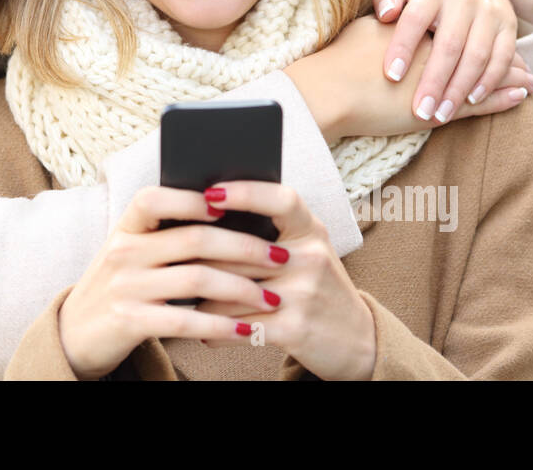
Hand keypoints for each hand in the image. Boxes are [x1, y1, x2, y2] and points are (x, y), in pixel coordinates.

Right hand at [57, 186, 285, 379]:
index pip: (154, 198)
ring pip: (196, 279)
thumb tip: (233, 216)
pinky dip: (221, 325)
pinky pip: (185, 321)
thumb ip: (168, 234)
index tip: (232, 203)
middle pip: (193, 240)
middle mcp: (123, 252)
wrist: (75, 333)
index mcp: (126, 228)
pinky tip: (246, 328)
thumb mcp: (132, 252)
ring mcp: (125, 287)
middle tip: (279, 257)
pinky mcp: (130, 322)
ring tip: (272, 299)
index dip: (192, 198)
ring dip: (242, 289)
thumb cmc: (121, 285)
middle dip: (243, 247)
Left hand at [194, 182, 375, 379]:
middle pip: (240, 250)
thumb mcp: (307, 249)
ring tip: (187, 298)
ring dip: (203, 299)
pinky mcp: (295, 329)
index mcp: (311, 230)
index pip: (282, 199)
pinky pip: (238, 326)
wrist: (358, 339)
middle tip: (174, 258)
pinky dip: (215, 331)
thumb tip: (208, 213)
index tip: (211, 192)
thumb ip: (272, 232)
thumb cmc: (317, 286)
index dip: (246, 192)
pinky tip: (205, 330)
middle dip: (202, 259)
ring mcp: (304, 294)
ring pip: (231, 290)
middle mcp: (311, 257)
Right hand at [285, 15, 532, 142]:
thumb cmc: (341, 60)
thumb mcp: (368, 28)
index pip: (459, 30)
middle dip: (502, 56)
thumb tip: (392, 12)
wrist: (330, 90)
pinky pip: (479, 103)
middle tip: (524, 62)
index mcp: (420, 31)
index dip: (480, 33)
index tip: (498, 37)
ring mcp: (439, 81)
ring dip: (508, 77)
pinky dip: (501, 99)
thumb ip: (385, 16)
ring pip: (483, 75)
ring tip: (530, 78)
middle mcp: (434, 52)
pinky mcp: (438, 110)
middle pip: (476, 49)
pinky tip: (520, 97)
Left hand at [372, 0, 531, 121]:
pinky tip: (472, 101)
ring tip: (441, 115)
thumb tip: (385, 15)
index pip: (415, 19)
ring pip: (476, 54)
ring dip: (459, 88)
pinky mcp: (509, 26)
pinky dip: (489, 81)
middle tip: (420, 111)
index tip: (391, 77)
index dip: (403, 47)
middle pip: (448, 44)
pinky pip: (502, 57)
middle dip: (434, 81)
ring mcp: (489, 12)